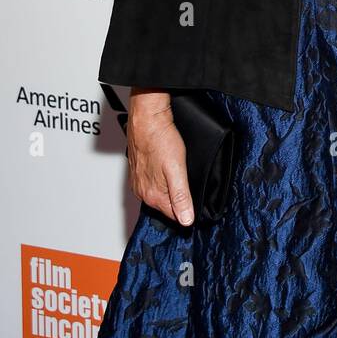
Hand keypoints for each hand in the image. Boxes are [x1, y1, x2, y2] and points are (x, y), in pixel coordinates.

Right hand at [126, 89, 193, 225]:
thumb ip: (181, 196)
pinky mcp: (138, 169)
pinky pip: (153, 181)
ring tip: (180, 173)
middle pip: (167, 205)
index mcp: (152, 195)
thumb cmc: (161, 139)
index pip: (174, 215)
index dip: (188, 209)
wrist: (147, 118)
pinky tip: (169, 166)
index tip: (197, 200)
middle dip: (180, 199)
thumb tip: (186, 220)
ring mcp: (138, 180)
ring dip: (171, 188)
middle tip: (190, 183)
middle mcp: (142, 191)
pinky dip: (163, 178)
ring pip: (160, 193)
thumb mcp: (177, 170)